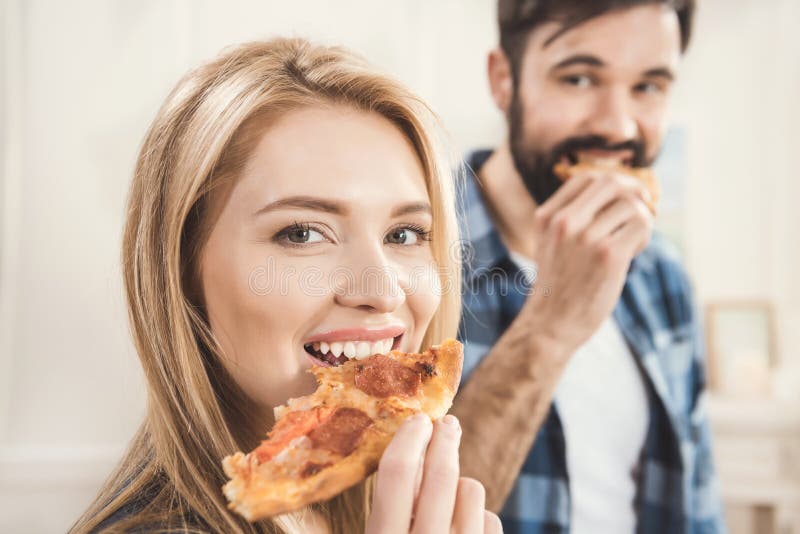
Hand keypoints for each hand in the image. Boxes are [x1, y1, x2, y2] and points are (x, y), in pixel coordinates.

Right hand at [366, 413, 502, 533]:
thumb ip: (385, 506)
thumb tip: (399, 453)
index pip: (396, 472)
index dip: (408, 438)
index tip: (418, 420)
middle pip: (440, 473)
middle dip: (444, 439)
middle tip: (446, 424)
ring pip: (471, 489)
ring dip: (460, 485)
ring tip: (448, 498)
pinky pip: (490, 518)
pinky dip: (477, 516)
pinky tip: (464, 526)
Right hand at [522, 169, 653, 359]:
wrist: (551, 325)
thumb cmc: (558, 286)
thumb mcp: (551, 244)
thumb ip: (573, 218)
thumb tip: (622, 193)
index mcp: (547, 216)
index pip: (586, 178)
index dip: (612, 183)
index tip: (624, 198)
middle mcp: (564, 222)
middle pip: (611, 182)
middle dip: (634, 192)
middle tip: (643, 210)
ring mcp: (585, 237)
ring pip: (631, 204)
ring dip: (641, 219)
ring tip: (631, 241)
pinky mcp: (607, 255)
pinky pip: (641, 225)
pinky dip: (645, 236)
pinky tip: (633, 252)